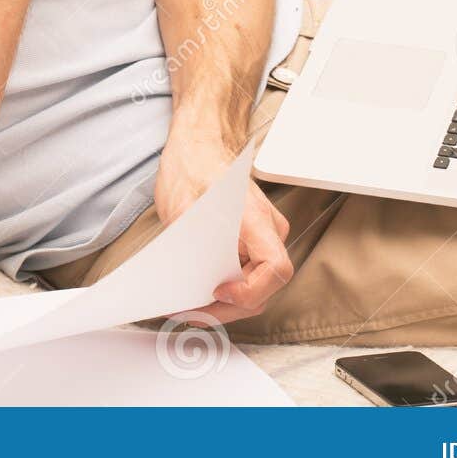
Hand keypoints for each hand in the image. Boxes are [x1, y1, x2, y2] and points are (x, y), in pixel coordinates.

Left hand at [154, 135, 294, 325]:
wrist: (199, 143)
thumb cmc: (193, 165)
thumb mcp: (180, 206)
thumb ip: (188, 245)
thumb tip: (184, 284)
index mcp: (255, 217)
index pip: (275, 268)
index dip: (251, 291)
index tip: (219, 292)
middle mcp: (268, 229)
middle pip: (265, 286)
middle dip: (230, 308)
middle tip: (192, 314)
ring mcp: (263, 236)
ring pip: (256, 284)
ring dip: (227, 303)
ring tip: (191, 309)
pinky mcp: (252, 240)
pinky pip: (247, 272)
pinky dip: (226, 287)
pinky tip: (199, 293)